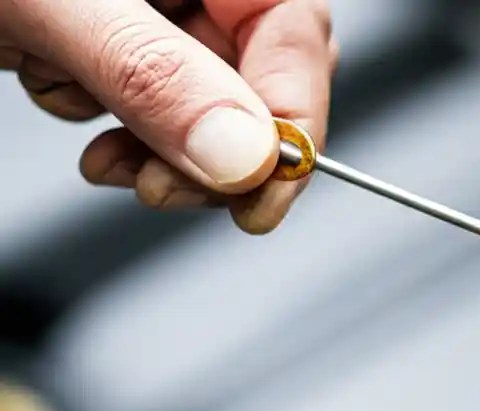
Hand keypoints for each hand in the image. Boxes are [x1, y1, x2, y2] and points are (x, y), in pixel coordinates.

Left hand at [0, 0, 335, 232]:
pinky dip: (110, 120)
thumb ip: (153, 75)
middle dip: (213, 148)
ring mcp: (151, 3)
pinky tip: (68, 102)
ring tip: (99, 148)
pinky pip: (144, 96)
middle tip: (164, 190)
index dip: (289, 120)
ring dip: (151, 142)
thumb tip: (244, 154)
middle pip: (256, 76)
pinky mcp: (108, 32)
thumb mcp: (55, 0)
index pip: (295, 33)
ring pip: (202, 101)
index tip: (260, 192)